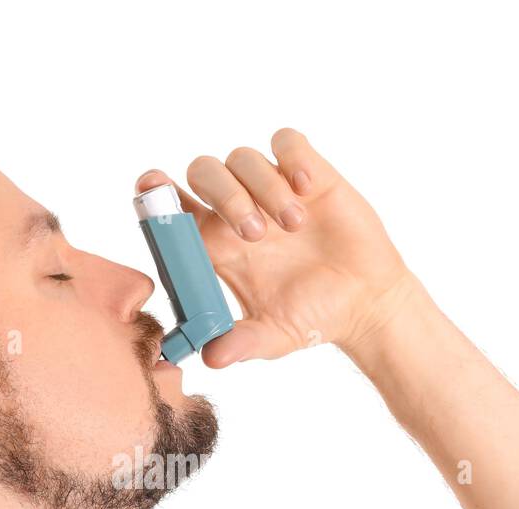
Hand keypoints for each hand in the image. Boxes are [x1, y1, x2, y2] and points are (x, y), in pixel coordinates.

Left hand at [136, 128, 413, 367]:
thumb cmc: (313, 318)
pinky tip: (307, 189)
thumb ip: (240, 343)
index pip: (173, 207)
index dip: (155, 192)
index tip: (152, 188)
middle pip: (203, 171)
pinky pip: (286, 141)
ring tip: (294, 226)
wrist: (365, 303)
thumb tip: (211, 357)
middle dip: (223, 195)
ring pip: (242, 158)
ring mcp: (271, 189)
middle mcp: (238, 211)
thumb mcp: (273, 337)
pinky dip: (291, 158)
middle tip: (255, 235)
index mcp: (217, 246)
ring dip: (264, 188)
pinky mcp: (308, 173)